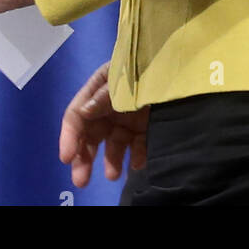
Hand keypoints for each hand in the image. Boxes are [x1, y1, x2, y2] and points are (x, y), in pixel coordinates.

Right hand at [59, 61, 149, 186]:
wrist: (181, 70)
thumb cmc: (148, 68)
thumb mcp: (123, 79)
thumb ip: (103, 96)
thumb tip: (83, 113)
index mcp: (99, 89)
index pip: (77, 114)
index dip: (70, 136)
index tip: (66, 158)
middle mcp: (111, 105)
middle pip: (92, 134)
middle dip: (84, 157)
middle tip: (80, 180)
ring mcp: (129, 117)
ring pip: (113, 144)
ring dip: (110, 160)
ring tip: (113, 175)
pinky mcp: (147, 127)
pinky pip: (137, 146)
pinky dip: (135, 156)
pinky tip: (136, 163)